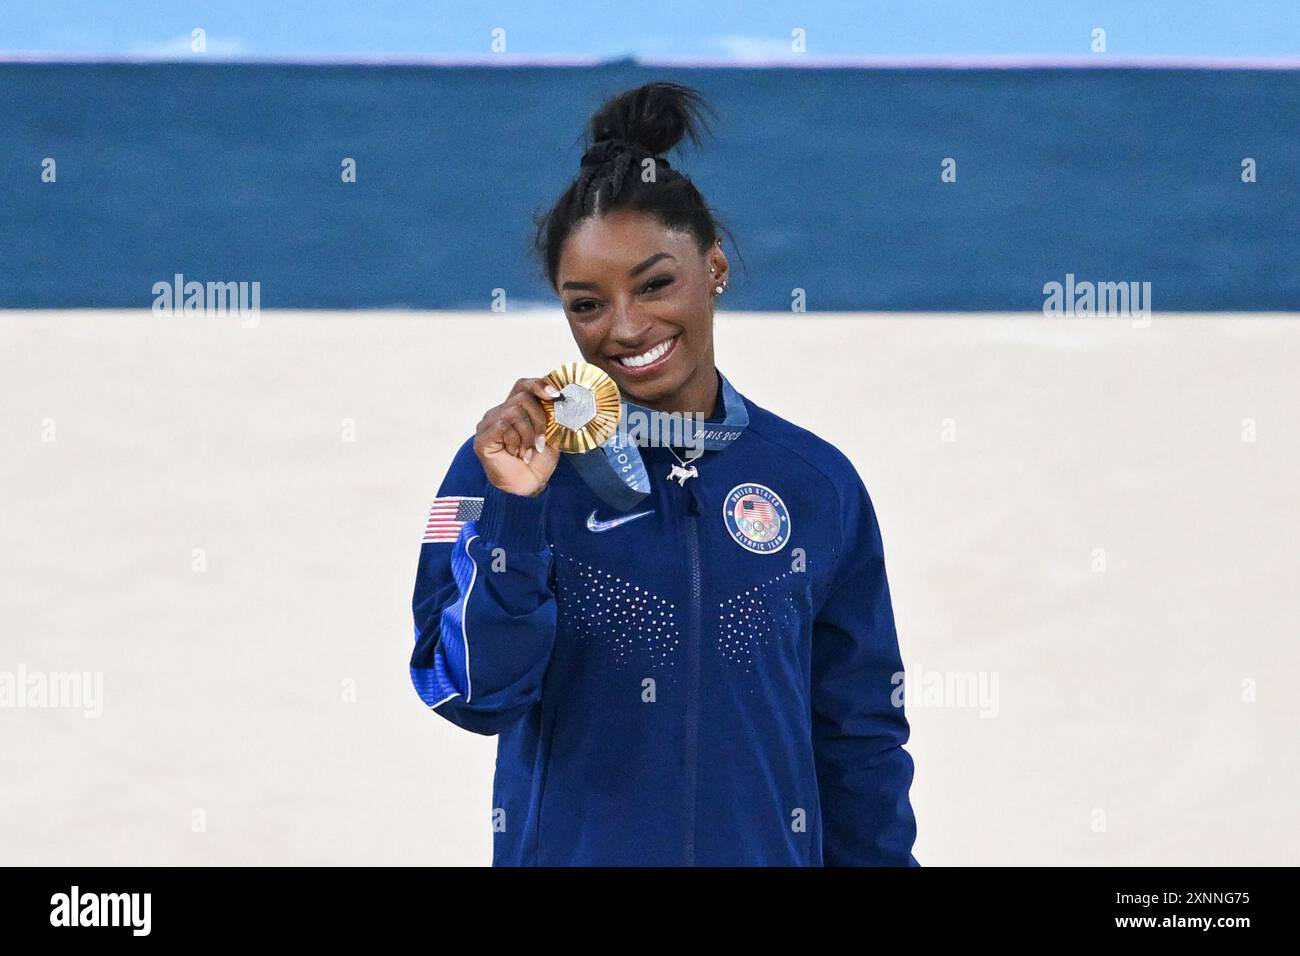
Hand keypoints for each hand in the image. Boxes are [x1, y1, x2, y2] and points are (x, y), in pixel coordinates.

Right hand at [473, 377, 561, 496]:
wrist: (528, 486)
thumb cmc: (537, 462)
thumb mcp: (550, 433)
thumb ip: (551, 414)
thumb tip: (560, 396)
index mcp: (516, 409)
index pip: (524, 385)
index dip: (539, 384)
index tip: (556, 394)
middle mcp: (500, 412)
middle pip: (522, 396)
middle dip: (539, 419)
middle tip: (542, 441)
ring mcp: (489, 423)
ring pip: (515, 411)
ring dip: (529, 434)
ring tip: (530, 451)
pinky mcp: (483, 437)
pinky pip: (503, 425)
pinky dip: (517, 440)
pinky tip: (519, 454)